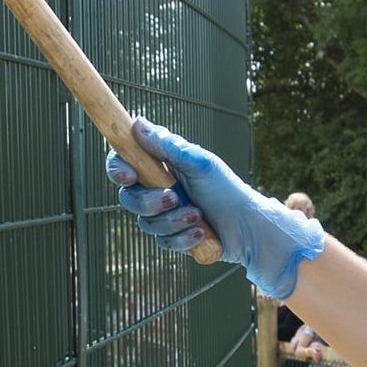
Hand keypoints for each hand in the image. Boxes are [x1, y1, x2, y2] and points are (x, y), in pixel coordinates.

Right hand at [106, 117, 327, 298]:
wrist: (248, 225)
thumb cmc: (226, 188)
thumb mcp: (199, 163)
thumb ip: (168, 145)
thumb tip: (137, 124)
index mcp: (160, 165)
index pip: (124, 161)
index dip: (118, 168)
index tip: (129, 176)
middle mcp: (157, 188)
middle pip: (128, 197)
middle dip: (150, 201)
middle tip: (174, 197)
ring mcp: (163, 214)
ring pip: (146, 223)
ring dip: (172, 221)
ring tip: (198, 216)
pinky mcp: (171, 236)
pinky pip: (162, 242)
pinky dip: (182, 238)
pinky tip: (201, 232)